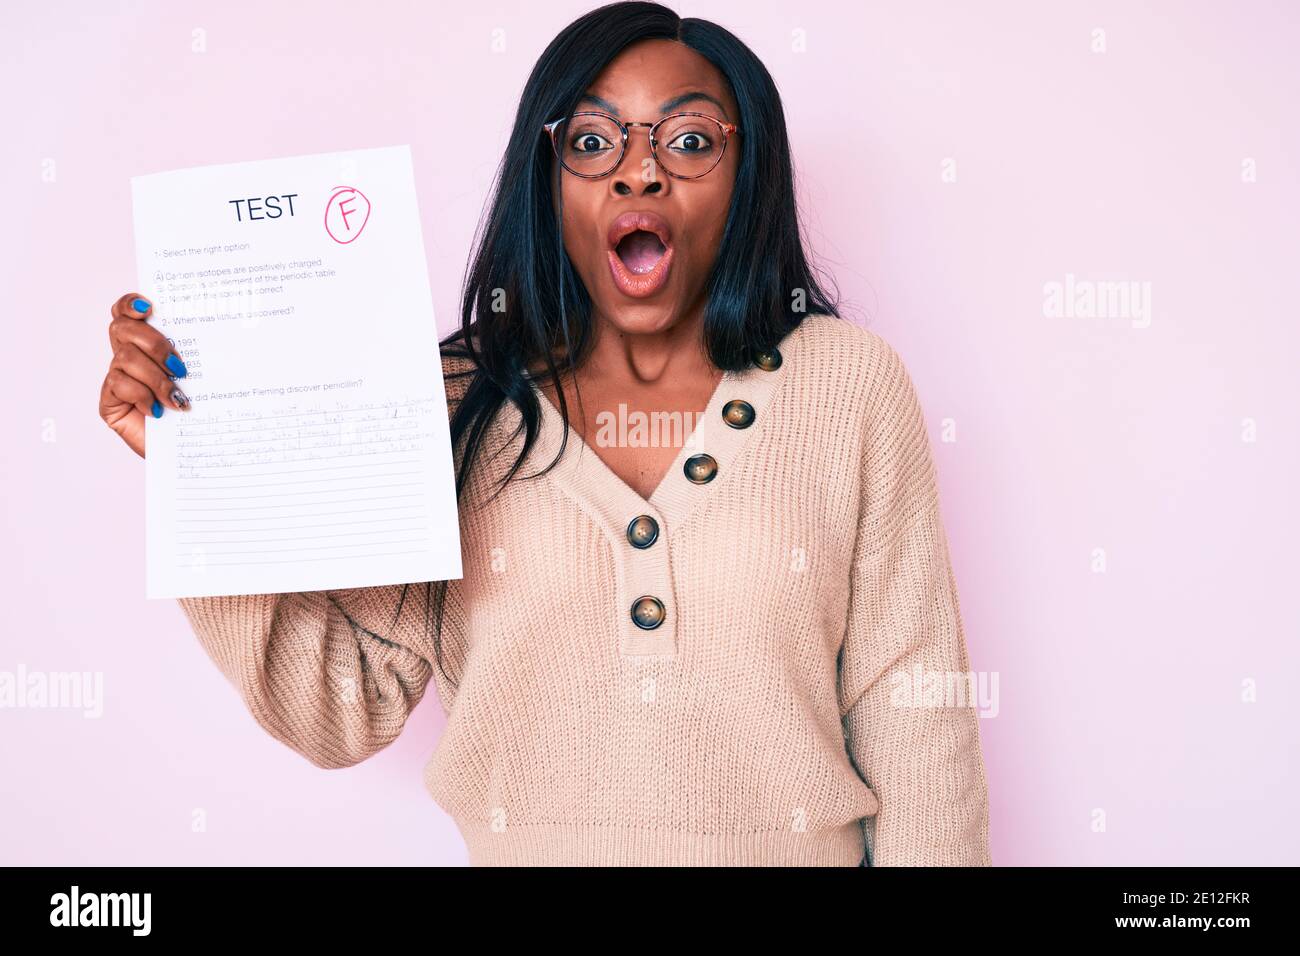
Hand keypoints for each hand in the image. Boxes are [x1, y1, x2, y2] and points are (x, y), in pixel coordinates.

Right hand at [99, 292, 190, 457]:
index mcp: (147, 345)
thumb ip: (198, 355)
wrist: (192, 452)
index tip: (150, 307)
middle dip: (154, 343)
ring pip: (126, 358)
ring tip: (178, 399)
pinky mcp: (109, 402)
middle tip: (180, 366)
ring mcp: (116, 379)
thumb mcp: (203, 379)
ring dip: (157, 378)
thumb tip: (221, 331)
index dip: (131, 304)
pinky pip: (119, 384)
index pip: (127, 312)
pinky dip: (143, 396)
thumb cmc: (199, 414)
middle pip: (122, 328)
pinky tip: (158, 411)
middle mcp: (128, 357)